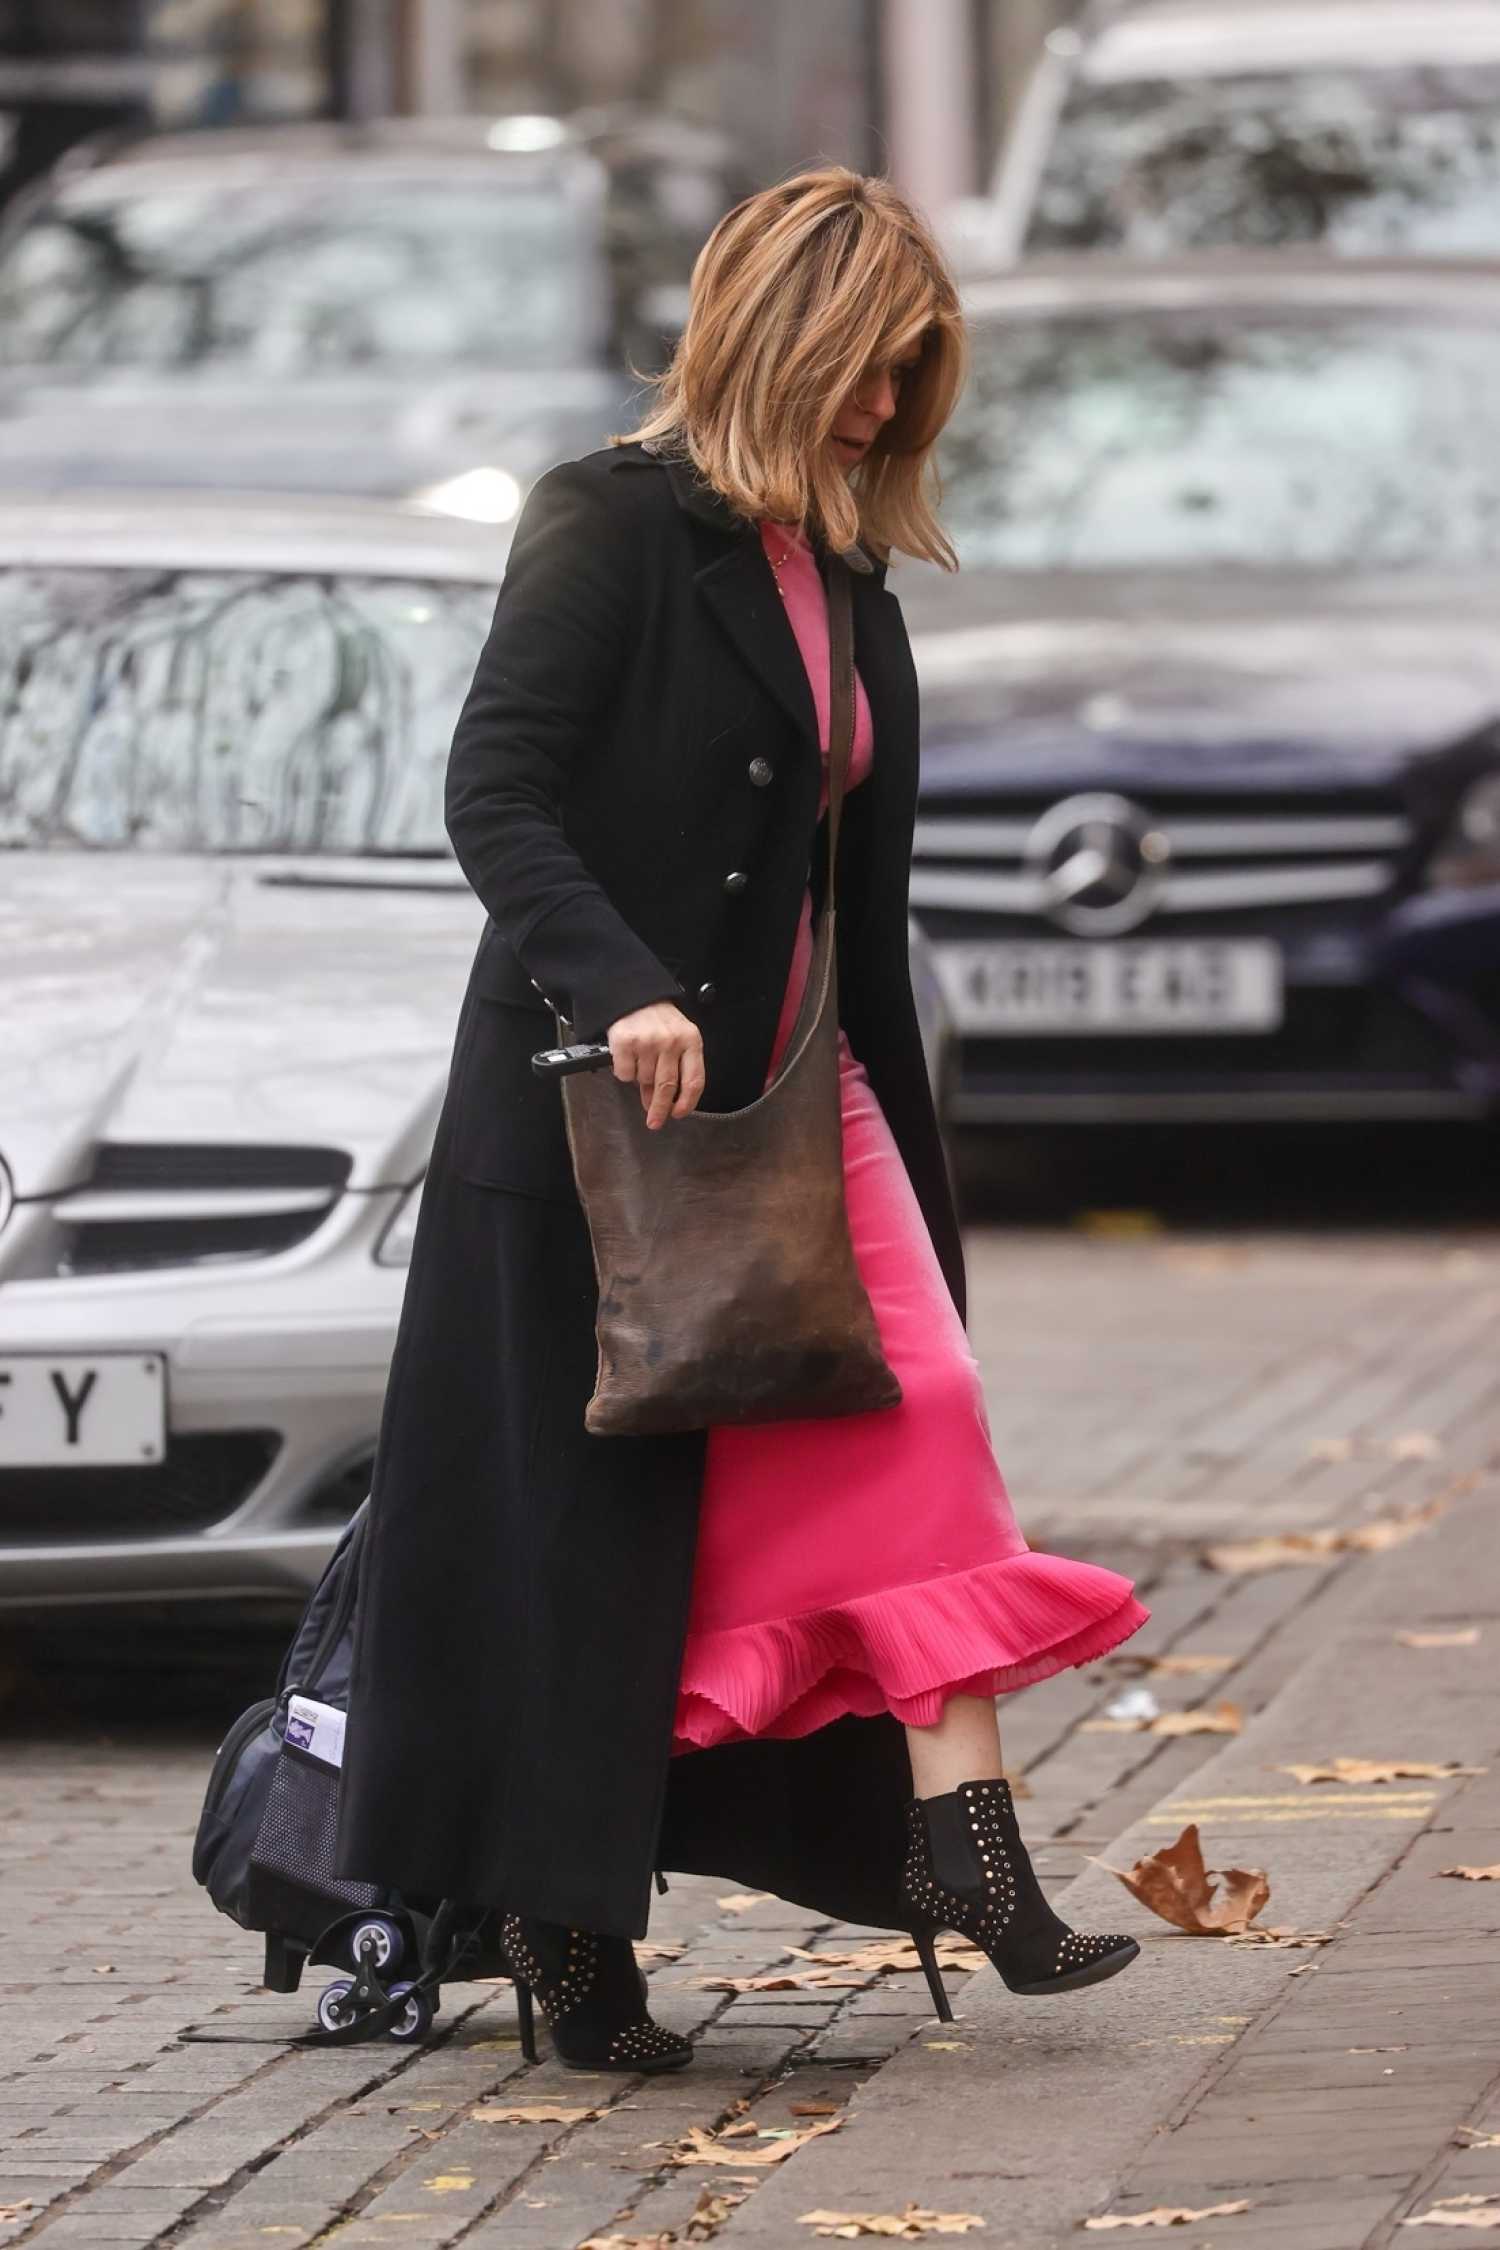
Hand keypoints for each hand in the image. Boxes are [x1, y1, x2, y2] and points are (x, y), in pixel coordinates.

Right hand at [606, 1002, 705, 1129]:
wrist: (635, 995)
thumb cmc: (660, 1020)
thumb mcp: (678, 1039)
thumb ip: (676, 1069)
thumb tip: (660, 1103)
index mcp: (691, 1041)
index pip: (694, 1080)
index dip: (686, 1103)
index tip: (677, 1114)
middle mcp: (671, 1041)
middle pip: (667, 1087)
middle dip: (660, 1109)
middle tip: (654, 1122)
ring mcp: (648, 1042)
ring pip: (643, 1080)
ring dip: (640, 1080)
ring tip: (640, 1064)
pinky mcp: (626, 1042)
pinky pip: (625, 1074)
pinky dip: (624, 1072)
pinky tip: (628, 1058)